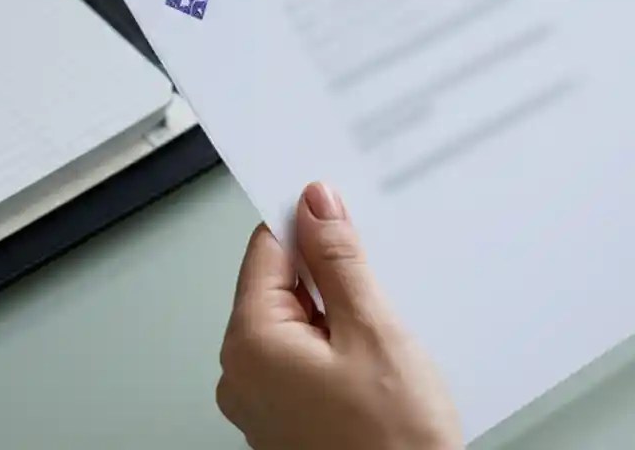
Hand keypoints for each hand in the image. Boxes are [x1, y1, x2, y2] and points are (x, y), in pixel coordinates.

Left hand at [217, 183, 461, 449]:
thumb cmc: (390, 444)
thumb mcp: (374, 331)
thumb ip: (340, 261)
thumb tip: (317, 207)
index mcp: (251, 344)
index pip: (266, 249)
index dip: (308, 223)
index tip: (341, 209)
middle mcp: (243, 374)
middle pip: (281, 286)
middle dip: (331, 273)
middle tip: (379, 282)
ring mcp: (264, 401)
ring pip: (299, 322)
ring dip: (341, 313)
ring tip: (384, 336)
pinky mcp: (290, 417)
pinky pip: (307, 358)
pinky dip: (340, 346)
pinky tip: (377, 362)